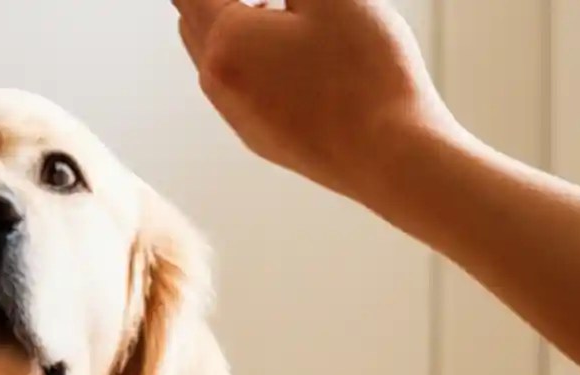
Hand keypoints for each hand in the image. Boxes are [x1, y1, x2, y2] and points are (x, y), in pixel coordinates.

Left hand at [173, 0, 457, 200]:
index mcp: (225, 42)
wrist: (388, 155)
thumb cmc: (364, 71)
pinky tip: (287, 48)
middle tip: (244, 1)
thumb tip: (268, 0)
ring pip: (214, 58)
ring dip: (230, 24)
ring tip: (268, 7)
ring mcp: (238, 116)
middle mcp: (218, 83)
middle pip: (191, 23)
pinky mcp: (261, 137)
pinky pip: (238, 87)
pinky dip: (248, 57)